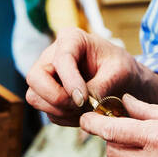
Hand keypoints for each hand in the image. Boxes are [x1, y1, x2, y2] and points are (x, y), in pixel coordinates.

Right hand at [24, 27, 140, 126]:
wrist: (122, 80)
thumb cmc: (121, 68)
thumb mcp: (120, 72)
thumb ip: (102, 85)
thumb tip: (84, 104)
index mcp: (71, 39)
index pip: (61, 59)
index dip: (70, 81)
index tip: (83, 99)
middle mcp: (52, 56)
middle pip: (35, 78)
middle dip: (57, 97)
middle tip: (81, 105)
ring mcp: (46, 77)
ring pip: (35, 98)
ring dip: (61, 111)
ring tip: (86, 110)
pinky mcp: (48, 96)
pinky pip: (48, 112)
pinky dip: (66, 118)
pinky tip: (84, 113)